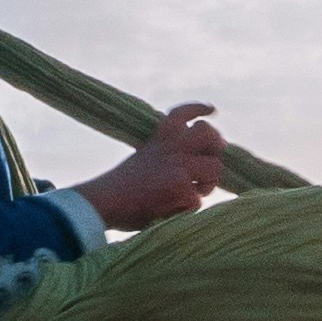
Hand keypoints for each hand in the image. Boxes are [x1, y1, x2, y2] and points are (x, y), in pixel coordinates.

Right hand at [79, 103, 231, 230]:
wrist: (104, 201)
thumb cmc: (122, 187)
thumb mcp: (144, 157)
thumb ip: (166, 153)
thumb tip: (197, 160)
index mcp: (160, 137)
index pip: (182, 114)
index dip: (199, 109)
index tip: (211, 109)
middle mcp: (173, 146)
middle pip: (209, 134)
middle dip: (217, 146)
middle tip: (214, 156)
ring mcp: (179, 166)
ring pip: (215, 169)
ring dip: (208, 184)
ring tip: (193, 193)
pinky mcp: (182, 188)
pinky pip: (199, 200)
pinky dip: (188, 209)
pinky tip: (172, 210)